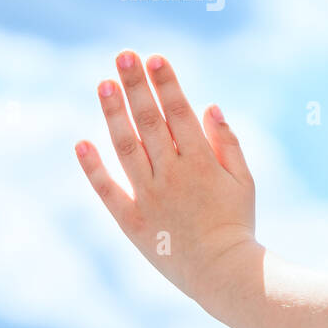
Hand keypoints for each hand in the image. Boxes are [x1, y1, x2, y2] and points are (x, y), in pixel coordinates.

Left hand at [75, 50, 257, 308]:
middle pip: (149, 121)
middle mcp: (172, 174)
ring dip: (113, 114)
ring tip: (103, 83)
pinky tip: (82, 142)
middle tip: (123, 55)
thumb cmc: (238, 223)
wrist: (223, 272)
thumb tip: (210, 106)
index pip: (179, 113)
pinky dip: (93, 166)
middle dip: (136, 86)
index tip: (154, 58)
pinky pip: (107, 189)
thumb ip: (228, 143)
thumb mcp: (245, 181)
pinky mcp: (131, 220)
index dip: (166, 83)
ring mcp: (148, 196)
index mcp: (202, 162)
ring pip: (125, 147)